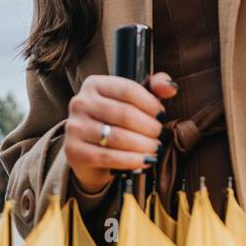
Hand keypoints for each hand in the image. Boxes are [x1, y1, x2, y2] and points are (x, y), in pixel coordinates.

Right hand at [64, 72, 178, 190]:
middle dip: (148, 127)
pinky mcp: (74, 151)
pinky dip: (131, 160)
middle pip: (124, 114)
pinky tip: (145, 161)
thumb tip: (171, 87)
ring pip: (117, 137)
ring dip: (143, 145)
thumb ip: (154, 88)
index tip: (162, 115)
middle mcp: (80, 102)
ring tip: (155, 148)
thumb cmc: (115, 123)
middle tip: (160, 134)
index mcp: (94, 84)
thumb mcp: (132, 102)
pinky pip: (109, 157)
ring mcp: (74, 127)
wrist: (89, 154)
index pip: (128, 89)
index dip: (150, 103)